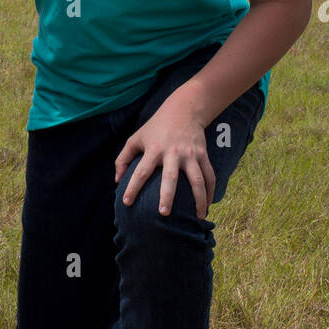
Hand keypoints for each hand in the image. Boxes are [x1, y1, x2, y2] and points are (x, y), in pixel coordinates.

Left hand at [114, 95, 214, 219]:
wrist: (184, 110)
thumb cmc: (155, 127)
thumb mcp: (136, 138)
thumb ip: (123, 158)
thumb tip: (117, 181)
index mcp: (154, 149)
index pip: (140, 171)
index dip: (132, 187)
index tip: (126, 202)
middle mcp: (173, 153)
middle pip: (170, 178)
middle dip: (167, 196)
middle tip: (164, 214)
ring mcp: (190, 155)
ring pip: (197, 180)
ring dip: (199, 200)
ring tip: (198, 218)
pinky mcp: (203, 155)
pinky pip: (210, 176)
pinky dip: (210, 191)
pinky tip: (207, 205)